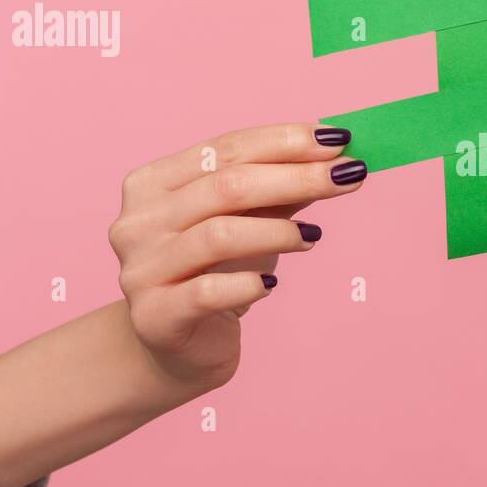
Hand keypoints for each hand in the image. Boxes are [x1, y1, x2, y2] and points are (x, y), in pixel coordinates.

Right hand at [107, 123, 365, 393]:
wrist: (179, 347)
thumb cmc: (215, 272)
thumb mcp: (248, 221)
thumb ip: (281, 189)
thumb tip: (337, 157)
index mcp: (153, 184)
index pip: (224, 149)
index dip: (284, 141)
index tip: (339, 139)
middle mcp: (138, 222)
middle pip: (225, 187)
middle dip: (296, 177)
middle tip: (348, 175)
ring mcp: (141, 270)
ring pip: (219, 235)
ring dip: (278, 231)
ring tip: (314, 235)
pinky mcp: (155, 317)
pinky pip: (209, 292)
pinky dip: (248, 283)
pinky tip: (272, 285)